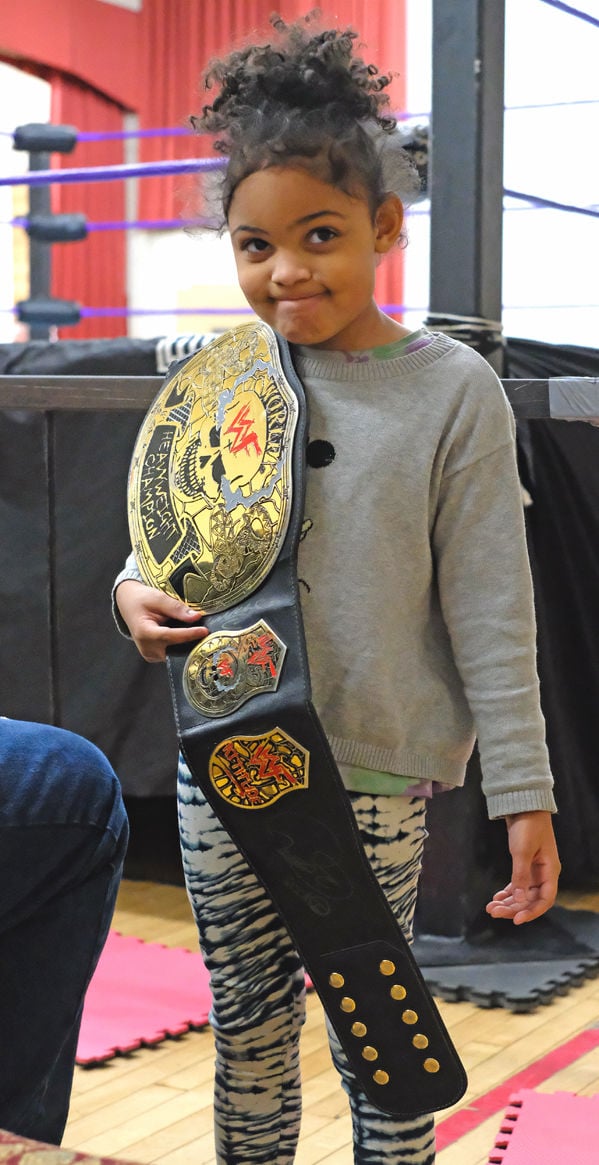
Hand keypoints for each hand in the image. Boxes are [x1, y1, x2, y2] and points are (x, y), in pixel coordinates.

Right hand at [115, 579, 208, 661]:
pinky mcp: (154, 656)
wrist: (129, 604)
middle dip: (191, 642)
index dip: (189, 634)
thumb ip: (176, 608)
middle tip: (208, 634)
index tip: (204, 631)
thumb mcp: (158, 598)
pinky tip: (188, 637)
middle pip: (175, 648)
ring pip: (175, 654)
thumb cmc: (142, 600)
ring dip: (187, 645)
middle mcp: (146, 647)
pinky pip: (172, 654)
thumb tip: (196, 616)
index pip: (171, 636)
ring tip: (199, 635)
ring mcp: (150, 654)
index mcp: (144, 633)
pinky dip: (180, 646)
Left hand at [486, 810, 560, 925]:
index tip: (516, 920)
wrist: (524, 805)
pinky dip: (507, 892)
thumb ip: (520, 876)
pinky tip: (496, 898)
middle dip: (513, 908)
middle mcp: (544, 873)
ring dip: (508, 902)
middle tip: (494, 913)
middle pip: (531, 899)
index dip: (532, 912)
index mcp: (550, 871)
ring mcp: (535, 870)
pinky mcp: (525, 865)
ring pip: (522, 894)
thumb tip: (518, 900)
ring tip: (491, 908)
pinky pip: (517, 885)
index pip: (545, 899)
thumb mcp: (522, 851)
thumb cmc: (527, 826)